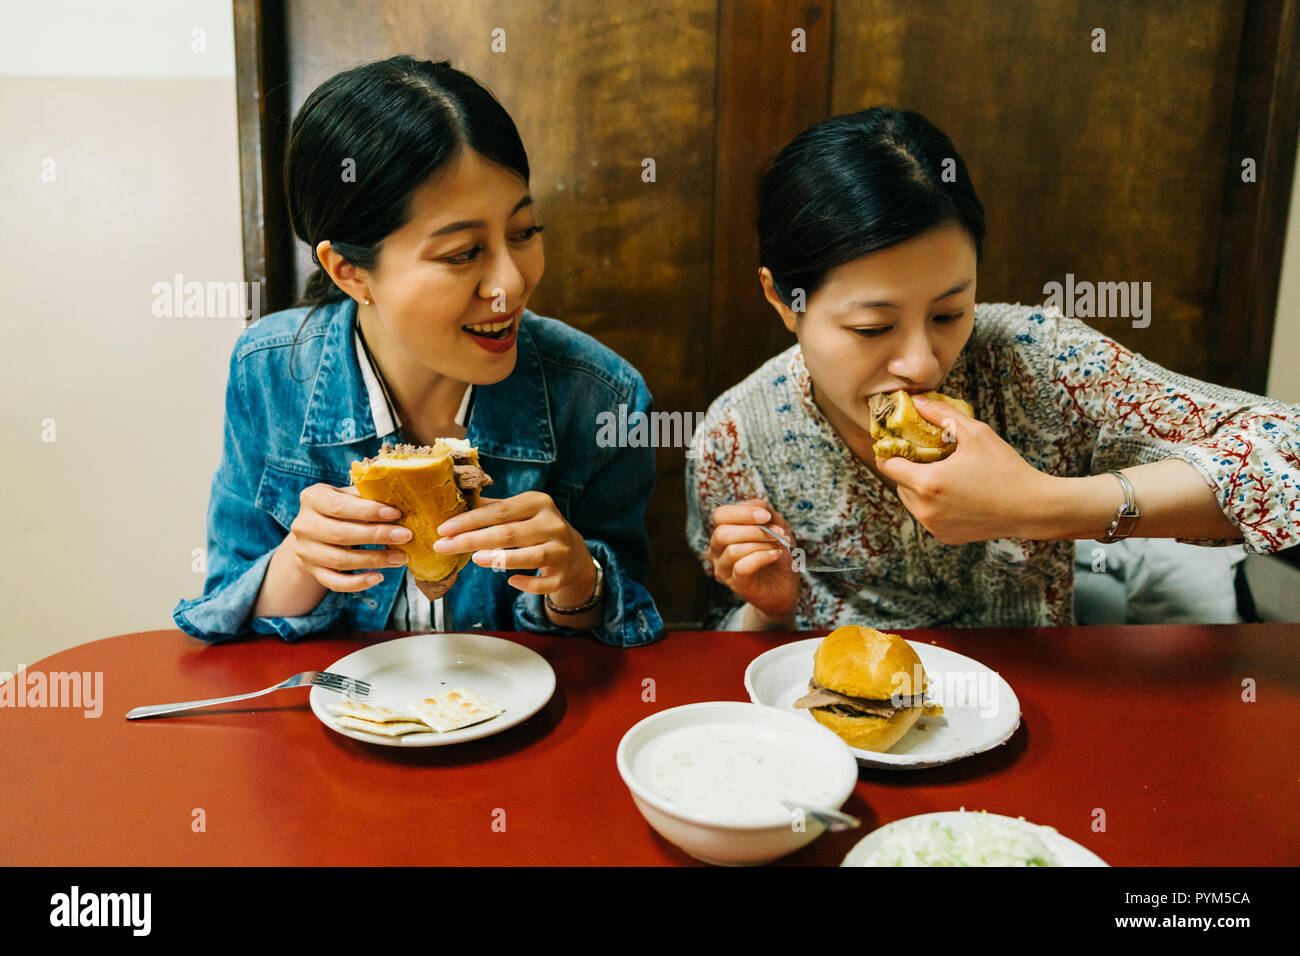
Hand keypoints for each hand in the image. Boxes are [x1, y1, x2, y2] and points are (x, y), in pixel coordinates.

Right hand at [286, 484, 411, 590]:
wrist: (315, 531)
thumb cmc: (342, 509)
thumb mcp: (350, 496)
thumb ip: (368, 497)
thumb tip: (400, 500)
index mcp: (313, 498)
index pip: (338, 506)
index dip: (368, 511)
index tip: (395, 514)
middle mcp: (303, 524)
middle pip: (340, 534)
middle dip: (377, 536)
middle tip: (405, 536)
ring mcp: (305, 550)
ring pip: (340, 560)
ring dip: (374, 560)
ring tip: (400, 558)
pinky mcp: (312, 571)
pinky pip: (334, 582)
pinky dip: (357, 583)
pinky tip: (378, 577)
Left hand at [432, 491, 595, 603]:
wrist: (574, 551)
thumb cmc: (536, 528)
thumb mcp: (520, 511)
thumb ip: (492, 508)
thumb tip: (454, 505)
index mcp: (538, 502)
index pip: (499, 511)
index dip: (470, 520)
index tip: (444, 528)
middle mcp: (552, 524)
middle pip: (509, 533)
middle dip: (473, 540)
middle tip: (443, 547)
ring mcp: (561, 550)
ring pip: (530, 556)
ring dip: (501, 559)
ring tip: (474, 559)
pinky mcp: (564, 574)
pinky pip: (544, 583)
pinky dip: (528, 584)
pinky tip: (511, 582)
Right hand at [704, 497, 798, 619]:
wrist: (786, 584)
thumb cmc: (778, 552)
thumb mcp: (776, 525)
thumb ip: (765, 513)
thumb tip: (757, 508)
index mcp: (724, 530)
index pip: (720, 515)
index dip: (742, 512)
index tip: (766, 516)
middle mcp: (717, 549)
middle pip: (722, 533)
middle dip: (753, 530)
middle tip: (777, 532)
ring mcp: (723, 568)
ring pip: (732, 550)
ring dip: (761, 544)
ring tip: (778, 544)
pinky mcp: (735, 584)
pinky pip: (742, 567)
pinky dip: (762, 557)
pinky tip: (775, 555)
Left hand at [874, 395, 1055, 543]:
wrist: (1033, 508)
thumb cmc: (1006, 468)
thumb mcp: (976, 433)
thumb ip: (942, 414)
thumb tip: (918, 401)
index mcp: (928, 483)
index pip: (888, 465)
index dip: (890, 450)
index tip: (900, 441)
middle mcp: (925, 509)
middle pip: (899, 483)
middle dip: (909, 468)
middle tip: (928, 455)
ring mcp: (934, 526)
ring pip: (911, 501)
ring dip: (919, 487)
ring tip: (943, 472)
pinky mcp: (945, 537)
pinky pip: (927, 516)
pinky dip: (933, 504)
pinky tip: (954, 493)